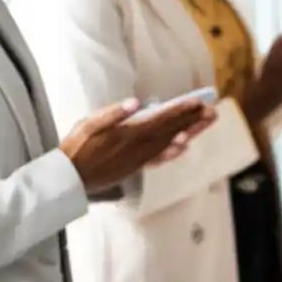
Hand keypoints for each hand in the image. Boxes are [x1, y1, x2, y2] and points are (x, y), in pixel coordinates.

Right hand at [61, 98, 213, 192]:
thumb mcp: (88, 125)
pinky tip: (183, 148)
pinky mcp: (135, 167)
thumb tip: (134, 103)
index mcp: (129, 133)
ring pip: (169, 143)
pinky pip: (158, 158)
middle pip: (171, 130)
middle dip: (192, 120)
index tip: (198, 102)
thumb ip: (112, 114)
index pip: (161, 119)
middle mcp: (138, 147)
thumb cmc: (76, 148)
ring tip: (205, 123)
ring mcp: (139, 158)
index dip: (181, 110)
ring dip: (188, 132)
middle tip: (212, 112)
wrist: (69, 179)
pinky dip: (172, 152)